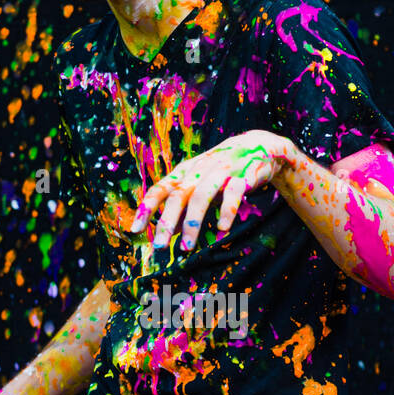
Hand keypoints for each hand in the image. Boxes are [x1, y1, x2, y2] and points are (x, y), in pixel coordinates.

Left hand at [127, 130, 299, 250]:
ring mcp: (221, 171)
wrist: (258, 147)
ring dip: (192, 222)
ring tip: (186, 248)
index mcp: (185, 172)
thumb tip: (168, 232)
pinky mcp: (243, 175)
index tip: (135, 230)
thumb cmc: (221, 171)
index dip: (147, 208)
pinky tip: (221, 231)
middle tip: (159, 246)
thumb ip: (184, 206)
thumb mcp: (199, 185)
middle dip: (166, 222)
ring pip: (202, 196)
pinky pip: (233, 194)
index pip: (160, 189)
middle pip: (178, 195)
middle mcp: (200, 170)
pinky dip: (227, 212)